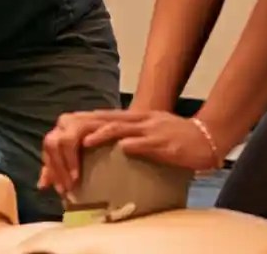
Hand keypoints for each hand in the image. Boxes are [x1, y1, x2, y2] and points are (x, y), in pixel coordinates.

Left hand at [40, 110, 222, 195]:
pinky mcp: (162, 142)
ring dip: (100, 137)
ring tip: (83, 145)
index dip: (78, 127)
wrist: (206, 136)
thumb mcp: (147, 133)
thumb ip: (127, 137)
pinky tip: (120, 149)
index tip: (60, 136)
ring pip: (118, 127)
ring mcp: (149, 129)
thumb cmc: (175, 138)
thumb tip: (106, 147)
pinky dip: (131, 145)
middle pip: (101, 119)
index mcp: (131, 119)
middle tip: (64, 142)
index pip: (98, 118)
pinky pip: (144, 141)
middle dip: (81, 132)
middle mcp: (136, 120)